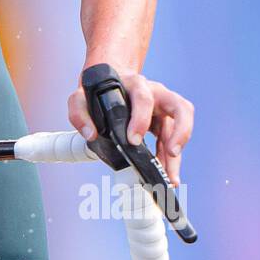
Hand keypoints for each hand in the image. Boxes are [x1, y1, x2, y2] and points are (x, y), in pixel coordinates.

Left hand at [67, 69, 192, 185]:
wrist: (107, 81)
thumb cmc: (97, 90)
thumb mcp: (80, 97)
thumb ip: (79, 113)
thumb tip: (91, 135)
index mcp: (135, 85)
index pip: (144, 99)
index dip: (141, 119)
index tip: (133, 140)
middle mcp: (155, 94)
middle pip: (180, 107)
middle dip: (180, 131)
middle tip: (172, 153)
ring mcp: (162, 109)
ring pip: (180, 129)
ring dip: (176, 155)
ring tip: (170, 178)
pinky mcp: (163, 123)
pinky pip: (172, 141)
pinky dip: (170, 160)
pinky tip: (167, 175)